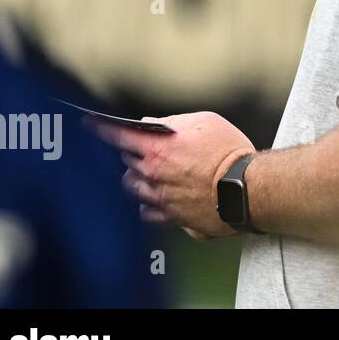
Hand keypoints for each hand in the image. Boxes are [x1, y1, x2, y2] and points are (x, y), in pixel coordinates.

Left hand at [88, 111, 254, 238]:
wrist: (248, 189)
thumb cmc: (230, 153)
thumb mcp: (206, 122)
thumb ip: (173, 122)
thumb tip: (152, 124)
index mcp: (158, 150)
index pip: (119, 136)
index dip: (102, 127)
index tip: (90, 123)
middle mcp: (153, 176)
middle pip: (127, 161)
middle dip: (133, 152)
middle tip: (148, 147)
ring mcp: (160, 199)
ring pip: (133, 187)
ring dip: (138, 178)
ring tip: (152, 172)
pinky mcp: (171, 217)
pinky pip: (147, 212)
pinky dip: (148, 203)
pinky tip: (158, 196)